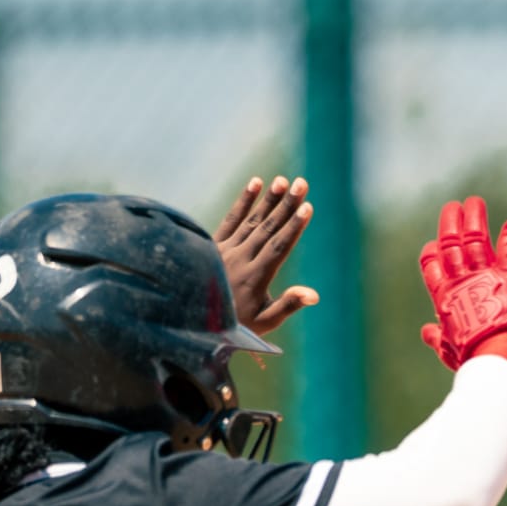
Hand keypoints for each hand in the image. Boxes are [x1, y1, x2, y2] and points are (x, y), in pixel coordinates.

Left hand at [213, 175, 317, 333]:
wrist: (192, 320)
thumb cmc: (235, 324)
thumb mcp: (264, 322)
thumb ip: (288, 305)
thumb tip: (314, 294)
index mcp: (255, 277)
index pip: (278, 247)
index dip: (294, 227)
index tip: (307, 207)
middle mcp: (240, 259)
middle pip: (268, 228)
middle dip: (286, 205)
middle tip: (302, 184)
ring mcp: (226, 249)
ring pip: (251, 220)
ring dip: (268, 199)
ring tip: (282, 181)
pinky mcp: (214, 243)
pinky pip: (230, 219)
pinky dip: (243, 201)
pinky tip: (255, 183)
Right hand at [418, 196, 506, 380]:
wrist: (498, 357)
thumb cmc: (473, 358)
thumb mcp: (449, 350)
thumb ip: (437, 338)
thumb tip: (425, 332)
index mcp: (445, 298)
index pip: (432, 267)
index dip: (432, 254)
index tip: (433, 244)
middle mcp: (462, 281)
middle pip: (452, 245)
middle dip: (451, 224)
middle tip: (452, 207)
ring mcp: (486, 276)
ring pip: (476, 239)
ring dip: (475, 219)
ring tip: (474, 202)